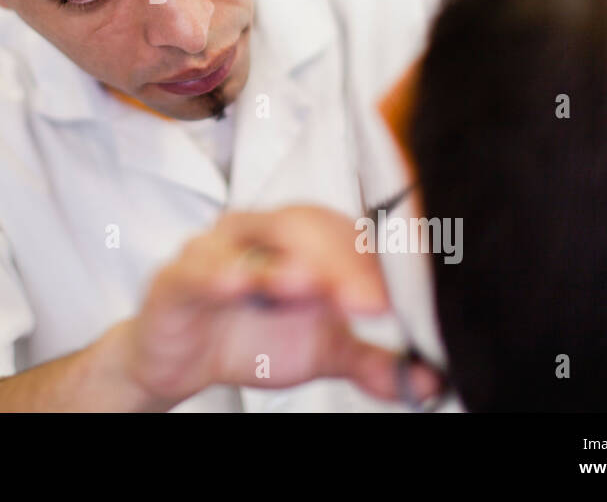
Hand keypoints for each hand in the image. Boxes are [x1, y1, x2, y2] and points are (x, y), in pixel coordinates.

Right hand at [120, 205, 443, 406]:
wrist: (182, 361)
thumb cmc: (250, 336)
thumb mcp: (321, 352)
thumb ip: (372, 360)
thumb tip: (431, 380)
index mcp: (296, 240)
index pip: (342, 230)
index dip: (372, 259)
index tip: (399, 299)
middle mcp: (255, 233)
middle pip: (301, 226)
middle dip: (337, 262)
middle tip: (366, 303)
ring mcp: (212, 250)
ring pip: (248, 239)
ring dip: (281, 261)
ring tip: (307, 284)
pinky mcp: (175, 279)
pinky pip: (195, 269)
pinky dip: (216, 272)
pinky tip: (238, 284)